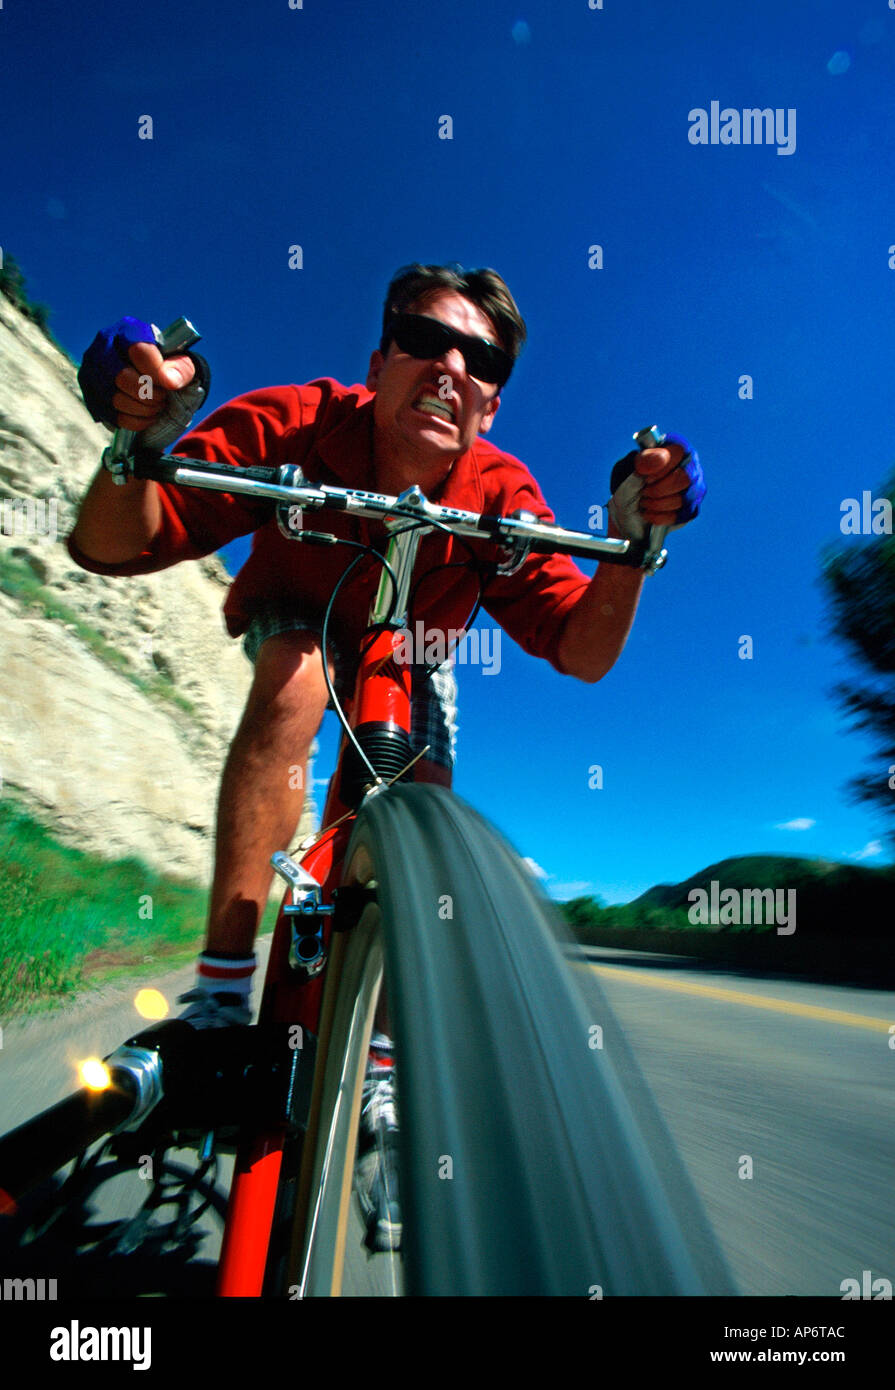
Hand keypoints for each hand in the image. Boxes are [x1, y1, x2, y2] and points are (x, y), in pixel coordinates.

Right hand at [78, 317, 207, 447]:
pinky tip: (147, 416)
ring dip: (144, 409)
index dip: (156, 371)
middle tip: (163, 397)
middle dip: (149, 393)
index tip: (169, 384)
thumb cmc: (166, 367)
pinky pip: (112, 416)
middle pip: (122, 376)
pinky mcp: (90, 395)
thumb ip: (181, 368)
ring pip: (116, 399)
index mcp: (127, 330)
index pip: (137, 350)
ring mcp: (91, 372)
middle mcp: (102, 346)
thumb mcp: (182, 363)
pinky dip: (136, 421)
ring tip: (157, 405)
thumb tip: (169, 381)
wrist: (151, 379)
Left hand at [608, 434, 704, 540]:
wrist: (625, 513)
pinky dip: (660, 516)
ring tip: (643, 501)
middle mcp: (689, 466)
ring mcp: (694, 488)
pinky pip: (682, 514)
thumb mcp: (626, 471)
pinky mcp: (692, 509)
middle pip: (685, 477)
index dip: (662, 466)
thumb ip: (643, 462)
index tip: (645, 477)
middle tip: (644, 491)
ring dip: (657, 503)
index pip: (679, 450)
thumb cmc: (627, 486)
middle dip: (659, 489)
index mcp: (672, 448)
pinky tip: (649, 512)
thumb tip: (660, 458)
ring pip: (684, 498)